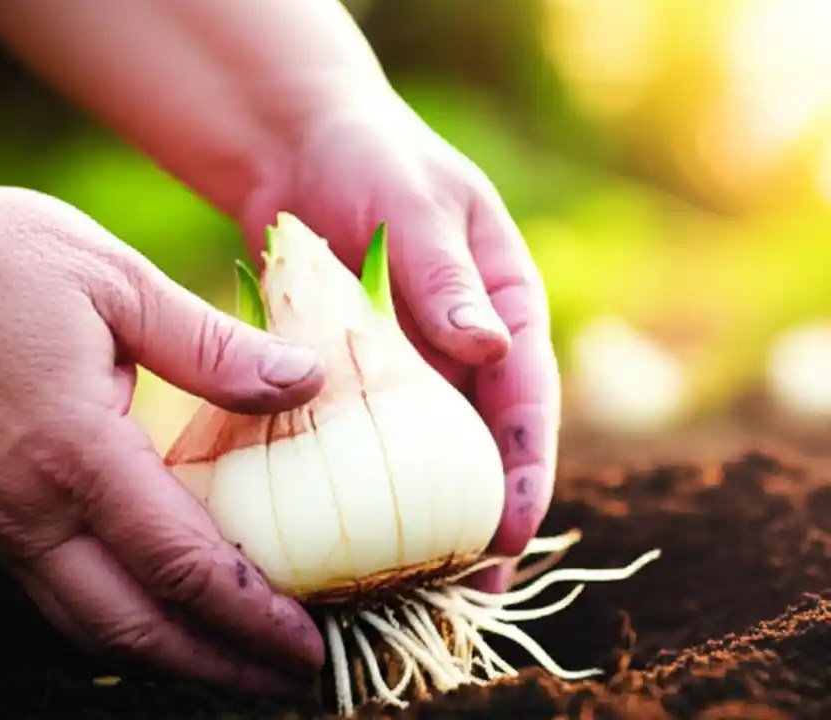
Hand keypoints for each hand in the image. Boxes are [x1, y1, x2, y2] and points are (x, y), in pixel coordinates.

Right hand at [0, 163, 328, 693]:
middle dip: (220, 666)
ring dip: (171, 655)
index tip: (312, 645)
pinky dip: (122, 621)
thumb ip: (214, 346)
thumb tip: (309, 380)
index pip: (182, 566)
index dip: (254, 616)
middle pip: (136, 627)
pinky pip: (58, 596)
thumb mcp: (117, 281)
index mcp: (74, 451)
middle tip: (294, 678)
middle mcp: (28, 510)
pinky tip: (164, 609)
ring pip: (91, 626)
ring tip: (240, 662)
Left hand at [238, 95, 560, 591]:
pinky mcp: (363, 380)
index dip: (528, 469)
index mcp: (508, 307)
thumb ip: (445, 275)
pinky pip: (372, 443)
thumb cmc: (370, 160)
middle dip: (487, 523)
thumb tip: (489, 347)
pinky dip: (370, 491)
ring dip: (432, 523)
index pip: (530, 399)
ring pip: (434, 460)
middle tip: (474, 594)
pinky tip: (351, 540)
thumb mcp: (413, 206)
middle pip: (490, 448)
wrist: (300, 151)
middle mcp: (473, 349)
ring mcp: (419, 368)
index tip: (513, 530)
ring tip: (420, 594)